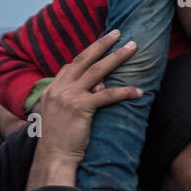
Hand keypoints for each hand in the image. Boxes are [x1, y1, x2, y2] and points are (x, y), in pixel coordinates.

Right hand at [35, 30, 141, 173]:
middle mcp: (59, 88)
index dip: (87, 55)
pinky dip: (125, 92)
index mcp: (51, 89)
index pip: (71, 65)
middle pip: (84, 59)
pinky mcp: (82, 107)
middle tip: (118, 32)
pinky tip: (138, 91)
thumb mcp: (59, 113)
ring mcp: (69, 96)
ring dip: (118, 57)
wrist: (53, 157)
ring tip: (133, 48)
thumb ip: (74, 97)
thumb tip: (98, 86)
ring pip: (98, 71)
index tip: (100, 46)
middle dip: (102, 44)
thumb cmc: (58, 140)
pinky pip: (108, 95)